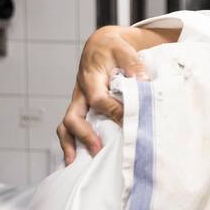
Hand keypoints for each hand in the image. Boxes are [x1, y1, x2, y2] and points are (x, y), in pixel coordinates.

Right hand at [57, 25, 150, 163]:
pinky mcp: (80, 109)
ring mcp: (78, 103)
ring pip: (66, 125)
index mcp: (91, 79)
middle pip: (73, 117)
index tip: (128, 122)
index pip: (98, 100)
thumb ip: (133, 65)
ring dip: (70, 144)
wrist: (100, 46)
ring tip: (75, 164)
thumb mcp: (124, 50)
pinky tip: (76, 160)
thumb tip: (144, 82)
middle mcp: (80, 93)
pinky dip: (71, 143)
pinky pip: (70, 127)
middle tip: (98, 150)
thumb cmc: (112, 49)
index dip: (113, 112)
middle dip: (84, 135)